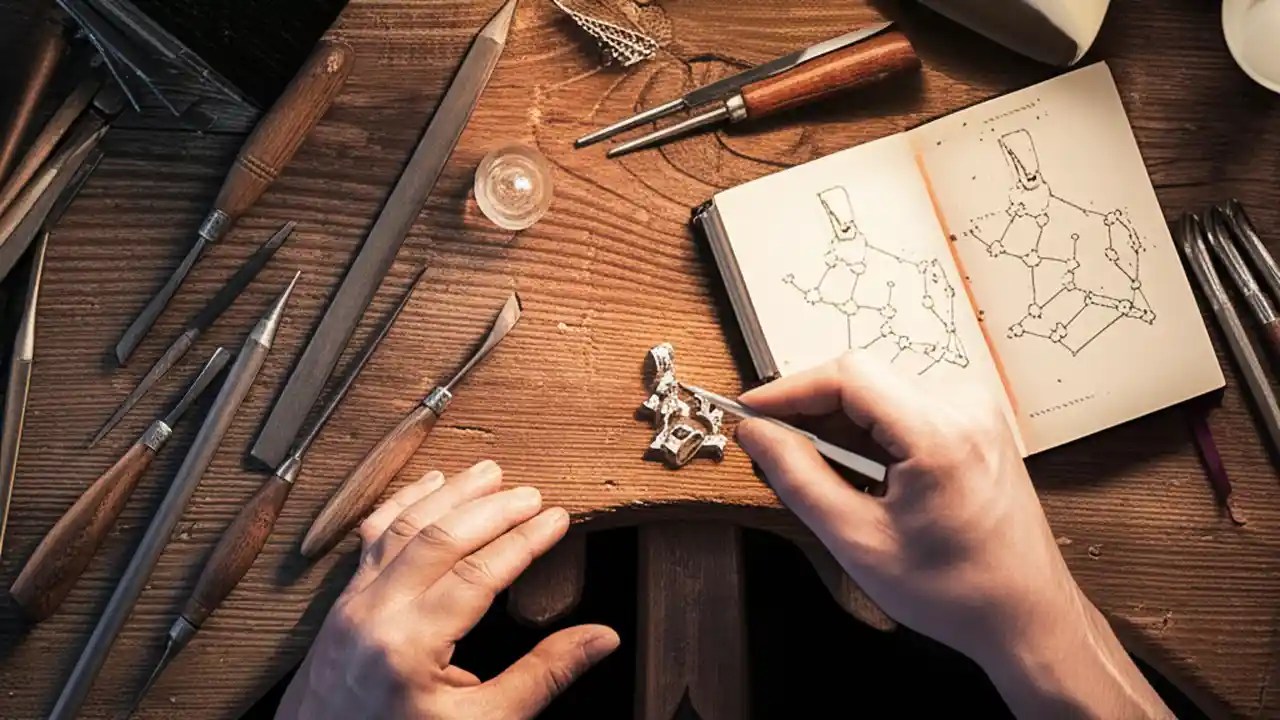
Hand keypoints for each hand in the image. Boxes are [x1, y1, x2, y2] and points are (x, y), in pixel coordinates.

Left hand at [276, 461, 618, 719]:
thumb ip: (542, 676)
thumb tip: (601, 638)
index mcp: (411, 647)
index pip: (480, 573)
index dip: (524, 540)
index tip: (556, 519)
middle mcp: (375, 615)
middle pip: (440, 538)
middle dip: (491, 509)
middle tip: (531, 493)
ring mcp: (352, 605)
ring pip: (402, 527)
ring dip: (448, 495)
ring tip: (487, 473)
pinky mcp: (341, 604)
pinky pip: (371, 537)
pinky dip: (402, 504)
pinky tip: (428, 485)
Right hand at [735, 353, 1171, 718]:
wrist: (1026, 614)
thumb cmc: (957, 590)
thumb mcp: (858, 540)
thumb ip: (798, 478)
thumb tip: (758, 434)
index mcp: (940, 433)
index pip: (847, 375)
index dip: (787, 389)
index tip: (750, 410)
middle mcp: (964, 407)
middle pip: (861, 379)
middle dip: (810, 411)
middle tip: (774, 451)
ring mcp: (974, 410)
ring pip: (879, 392)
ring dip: (840, 424)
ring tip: (823, 475)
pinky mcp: (974, 421)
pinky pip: (903, 406)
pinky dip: (870, 431)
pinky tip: (860, 473)